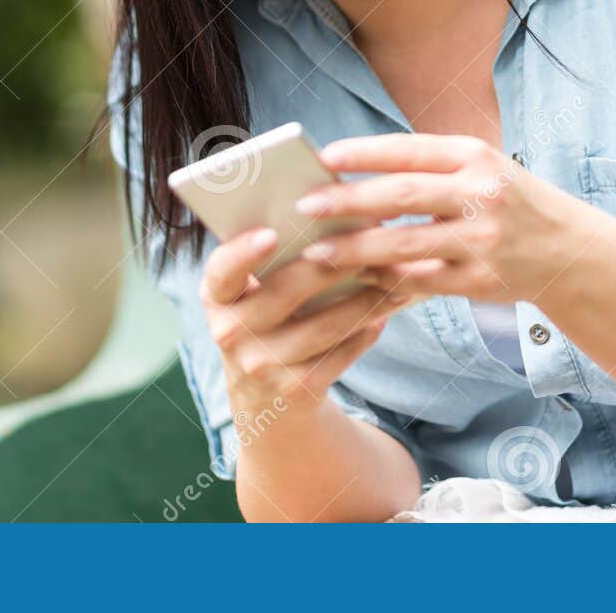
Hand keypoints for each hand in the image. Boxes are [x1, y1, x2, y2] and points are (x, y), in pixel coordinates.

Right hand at [199, 226, 413, 415]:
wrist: (263, 400)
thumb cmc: (265, 322)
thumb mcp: (251, 295)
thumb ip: (274, 262)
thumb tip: (332, 216)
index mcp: (217, 297)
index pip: (222, 271)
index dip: (243, 252)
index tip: (271, 234)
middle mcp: (231, 332)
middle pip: (287, 291)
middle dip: (334, 262)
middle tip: (373, 234)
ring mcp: (262, 365)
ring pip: (326, 324)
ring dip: (368, 297)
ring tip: (398, 273)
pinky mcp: (296, 389)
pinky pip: (342, 352)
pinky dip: (369, 327)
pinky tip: (390, 308)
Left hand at [293, 134, 583, 303]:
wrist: (569, 251)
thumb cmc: (510, 203)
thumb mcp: (482, 169)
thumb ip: (429, 169)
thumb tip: (351, 174)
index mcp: (476, 156)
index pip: (411, 150)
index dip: (365, 153)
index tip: (324, 157)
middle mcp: (481, 193)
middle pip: (403, 194)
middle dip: (349, 200)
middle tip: (305, 206)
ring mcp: (482, 239)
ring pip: (405, 244)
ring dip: (355, 249)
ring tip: (316, 251)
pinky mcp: (480, 280)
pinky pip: (421, 281)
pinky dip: (384, 281)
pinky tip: (354, 280)